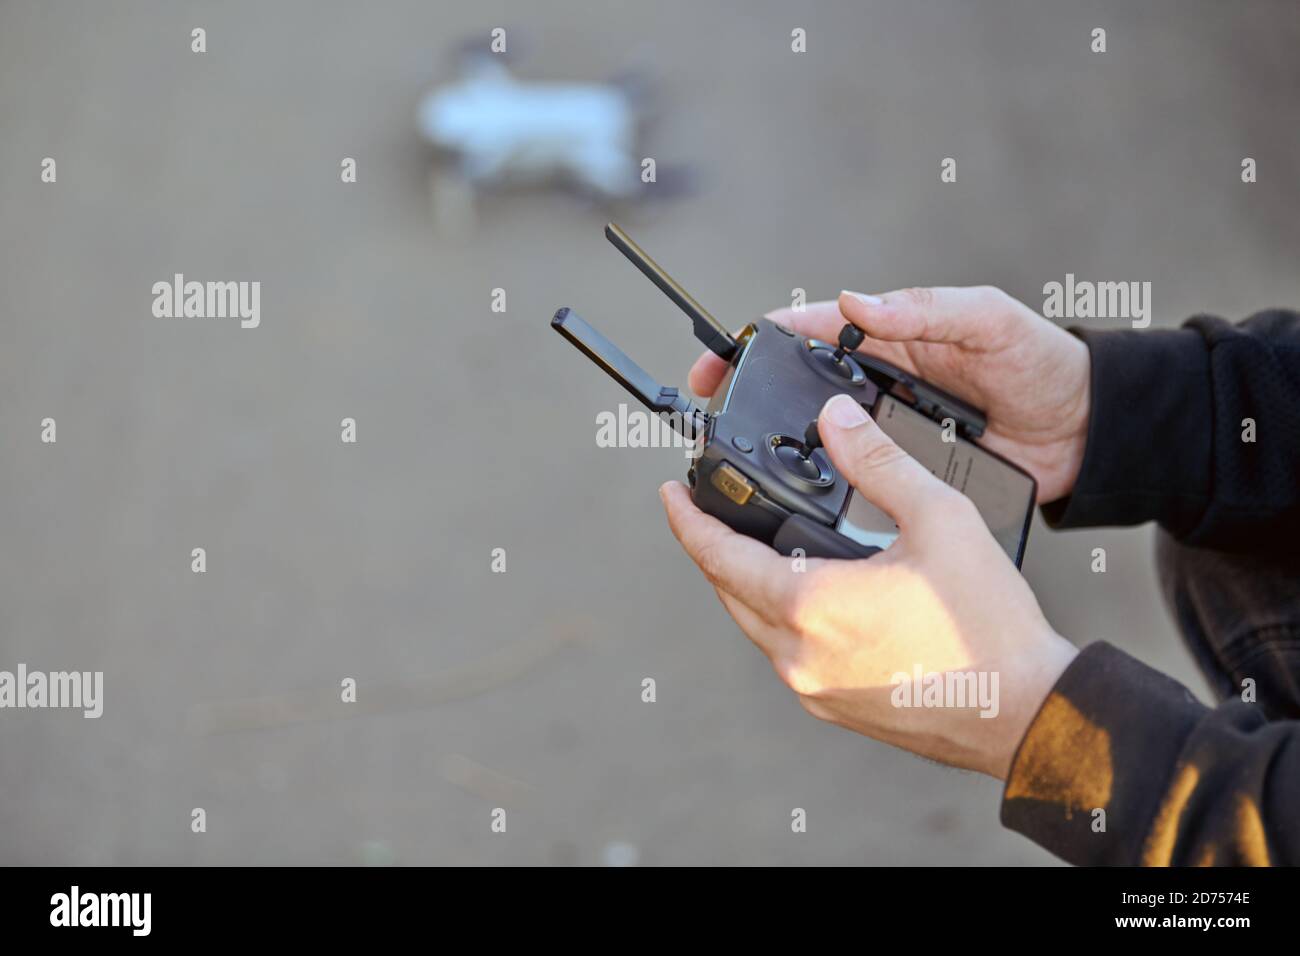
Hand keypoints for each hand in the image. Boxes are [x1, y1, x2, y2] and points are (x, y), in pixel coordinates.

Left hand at [660, 394, 1077, 778]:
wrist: (1027, 712)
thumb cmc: (989, 627)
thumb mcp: (938, 520)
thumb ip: (878, 463)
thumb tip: (837, 422)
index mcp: (808, 605)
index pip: (717, 556)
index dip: (687, 519)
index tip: (670, 493)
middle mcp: (797, 654)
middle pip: (729, 591)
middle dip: (715, 548)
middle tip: (712, 511)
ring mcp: (813, 688)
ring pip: (755, 626)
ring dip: (748, 584)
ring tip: (760, 545)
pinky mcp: (835, 707)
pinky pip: (786, 655)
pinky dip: (782, 619)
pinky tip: (811, 595)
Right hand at [689, 287, 1091, 502]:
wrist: (1087, 433)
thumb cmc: (1043, 362)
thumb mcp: (987, 319)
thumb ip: (924, 309)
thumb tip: (852, 303)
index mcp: (891, 337)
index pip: (808, 331)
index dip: (759, 342)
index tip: (721, 361)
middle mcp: (880, 383)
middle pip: (798, 388)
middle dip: (752, 397)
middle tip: (711, 417)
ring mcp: (889, 432)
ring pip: (820, 438)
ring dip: (783, 446)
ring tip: (743, 462)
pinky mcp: (906, 474)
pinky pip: (857, 480)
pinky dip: (827, 487)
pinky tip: (802, 500)